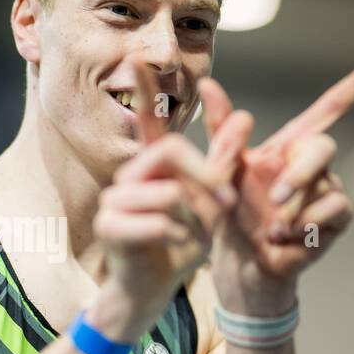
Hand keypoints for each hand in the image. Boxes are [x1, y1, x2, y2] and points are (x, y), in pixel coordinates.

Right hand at [95, 58, 240, 324]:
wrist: (152, 292)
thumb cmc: (179, 246)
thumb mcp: (212, 204)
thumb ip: (225, 163)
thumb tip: (244, 116)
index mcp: (153, 166)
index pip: (148, 121)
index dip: (145, 92)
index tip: (142, 61)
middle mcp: (129, 175)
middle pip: (169, 150)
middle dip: (204, 174)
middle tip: (226, 201)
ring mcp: (114, 199)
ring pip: (165, 190)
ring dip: (192, 214)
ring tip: (194, 233)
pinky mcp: (109, 226)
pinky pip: (153, 220)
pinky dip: (174, 235)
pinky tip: (173, 245)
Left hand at [198, 58, 353, 310]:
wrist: (240, 265)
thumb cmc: (229, 215)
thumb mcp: (218, 172)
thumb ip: (220, 130)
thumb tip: (208, 84)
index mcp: (288, 146)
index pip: (327, 110)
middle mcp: (312, 164)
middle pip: (324, 146)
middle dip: (300, 171)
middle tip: (275, 196)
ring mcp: (328, 190)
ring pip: (323, 184)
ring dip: (292, 209)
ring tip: (270, 229)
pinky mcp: (336, 219)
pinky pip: (333, 210)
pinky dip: (304, 224)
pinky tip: (284, 238)